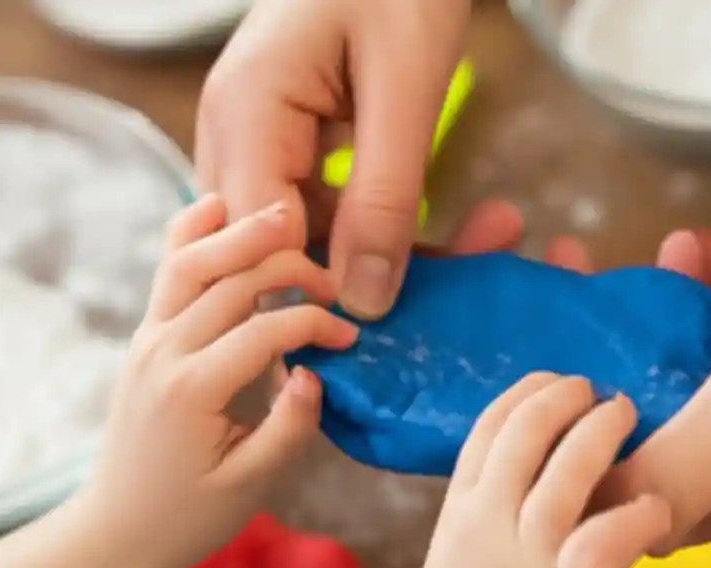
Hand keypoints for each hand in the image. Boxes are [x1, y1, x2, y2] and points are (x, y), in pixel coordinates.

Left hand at [77, 195, 357, 567]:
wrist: (114, 529)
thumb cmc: (187, 517)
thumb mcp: (250, 486)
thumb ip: (289, 428)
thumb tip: (316, 372)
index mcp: (193, 390)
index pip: (266, 329)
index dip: (317, 325)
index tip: (351, 339)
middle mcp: (163, 352)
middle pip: (230, 280)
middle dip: (289, 268)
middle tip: (332, 282)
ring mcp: (147, 339)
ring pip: (189, 260)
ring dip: (238, 233)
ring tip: (286, 216)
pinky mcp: (145, 337)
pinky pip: (167, 272)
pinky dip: (191, 234)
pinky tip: (218, 206)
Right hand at [196, 0, 469, 318]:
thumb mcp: (405, 90)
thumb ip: (384, 199)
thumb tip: (363, 301)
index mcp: (246, 115)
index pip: (253, 242)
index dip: (307, 296)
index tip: (379, 333)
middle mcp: (235, 133)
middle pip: (274, 246)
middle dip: (353, 282)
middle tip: (440, 304)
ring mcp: (258, 137)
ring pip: (305, 235)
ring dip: (381, 256)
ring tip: (474, 252)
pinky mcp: (291, 140)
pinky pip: (325, 208)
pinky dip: (381, 227)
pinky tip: (448, 234)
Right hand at [402, 374, 670, 567]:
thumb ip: (479, 529)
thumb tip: (511, 495)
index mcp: (455, 519)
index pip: (484, 431)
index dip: (523, 396)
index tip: (551, 383)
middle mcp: (483, 527)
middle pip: (523, 433)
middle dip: (564, 398)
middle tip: (597, 390)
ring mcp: (522, 561)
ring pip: (566, 471)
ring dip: (602, 433)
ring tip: (627, 414)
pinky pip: (606, 540)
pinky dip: (637, 515)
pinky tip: (657, 510)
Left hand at [611, 220, 710, 549]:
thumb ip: (675, 468)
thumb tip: (594, 519)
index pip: (633, 496)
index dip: (578, 447)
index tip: (542, 380)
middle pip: (652, 421)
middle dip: (611, 356)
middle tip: (578, 279)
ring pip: (693, 366)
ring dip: (671, 307)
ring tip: (667, 247)